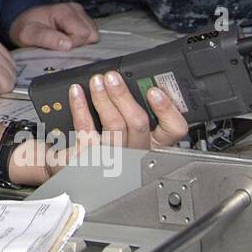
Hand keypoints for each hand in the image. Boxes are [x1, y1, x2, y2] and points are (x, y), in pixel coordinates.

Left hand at [7, 2, 99, 51]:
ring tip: (61, 40)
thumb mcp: (28, 34)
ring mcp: (80, 13)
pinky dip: (80, 40)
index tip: (57, 46)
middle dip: (78, 44)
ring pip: (92, 35)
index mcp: (64, 11)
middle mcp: (75, 9)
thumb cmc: (24, 28)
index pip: (83, 34)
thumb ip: (46, 38)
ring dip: (79, 42)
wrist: (22, 21)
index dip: (72, 44)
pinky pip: (90, 34)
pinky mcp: (81, 19)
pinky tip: (66, 38)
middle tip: (59, 44)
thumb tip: (68, 45)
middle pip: (91, 34)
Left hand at [8, 70, 189, 182]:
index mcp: (153, 143)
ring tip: (97, 82)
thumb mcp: (129, 132)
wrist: (77, 173)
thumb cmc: (106, 148)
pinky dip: (80, 107)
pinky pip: (85, 129)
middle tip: (112, 77)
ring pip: (114, 124)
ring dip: (103, 98)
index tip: (154, 91)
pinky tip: (76, 93)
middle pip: (138, 122)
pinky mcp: (90, 159)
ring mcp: (114, 158)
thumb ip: (133, 108)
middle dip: (123, 95)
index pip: (174, 129)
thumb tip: (126, 80)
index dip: (167, 109)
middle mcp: (137, 152)